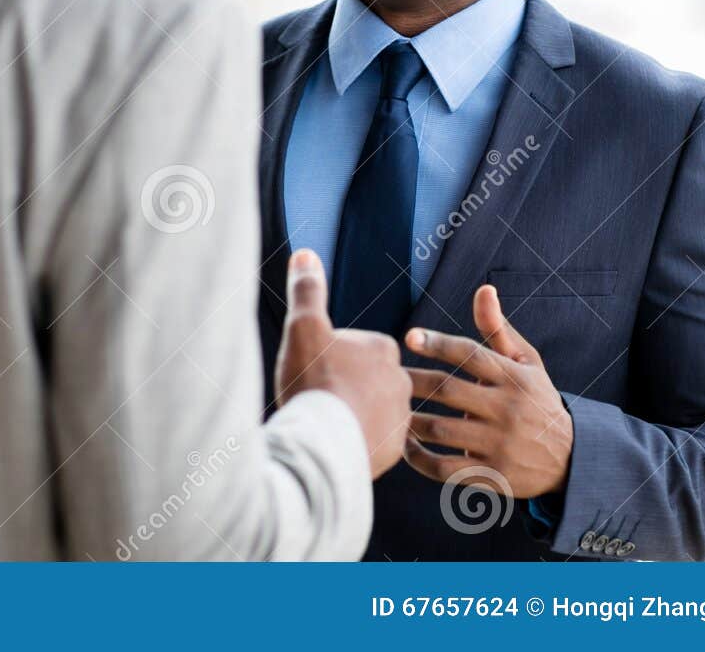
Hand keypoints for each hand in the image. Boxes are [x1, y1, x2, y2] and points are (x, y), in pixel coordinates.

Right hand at [275, 249, 411, 476]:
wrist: (323, 443)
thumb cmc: (314, 382)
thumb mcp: (303, 327)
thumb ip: (306, 290)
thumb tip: (306, 254)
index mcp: (383, 348)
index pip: (357, 347)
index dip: (331, 357)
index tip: (315, 369)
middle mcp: (401, 381)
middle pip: (366, 379)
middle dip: (345, 386)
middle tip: (318, 396)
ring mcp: (400, 418)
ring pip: (373, 410)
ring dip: (354, 414)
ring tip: (327, 423)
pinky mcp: (394, 450)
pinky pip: (376, 442)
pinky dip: (359, 442)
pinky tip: (337, 443)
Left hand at [402, 284, 572, 498]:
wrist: (569, 459)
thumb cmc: (537, 401)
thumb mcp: (527, 364)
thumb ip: (498, 330)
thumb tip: (483, 289)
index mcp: (514, 377)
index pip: (470, 354)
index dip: (438, 344)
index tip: (410, 337)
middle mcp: (507, 409)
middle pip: (449, 390)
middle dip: (414, 381)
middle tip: (388, 376)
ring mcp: (499, 444)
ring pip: (442, 430)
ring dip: (410, 420)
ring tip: (390, 409)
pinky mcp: (492, 475)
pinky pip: (445, 468)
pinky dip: (419, 459)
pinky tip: (405, 446)